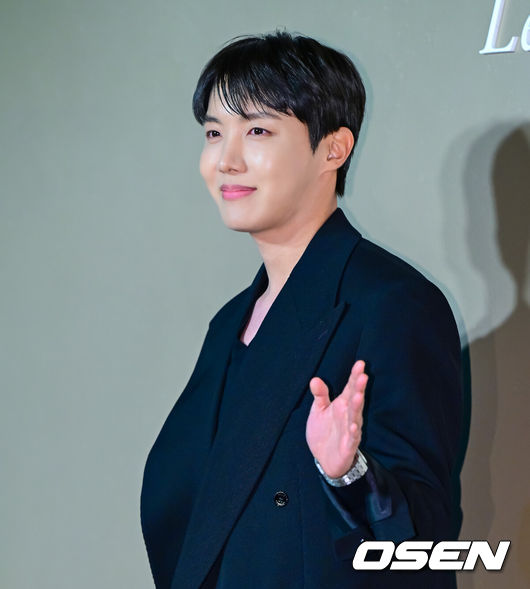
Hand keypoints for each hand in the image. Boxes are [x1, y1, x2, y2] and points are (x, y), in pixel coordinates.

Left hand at [306, 360, 367, 477]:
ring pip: (356, 416)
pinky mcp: (349, 446)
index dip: (354, 376)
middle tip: (363, 376)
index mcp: (342, 405)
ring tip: (359, 396)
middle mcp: (348, 415)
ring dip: (357, 407)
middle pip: (355, 399)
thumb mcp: (318, 411)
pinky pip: (353, 438)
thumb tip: (315, 379)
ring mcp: (350, 430)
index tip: (360, 363)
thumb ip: (320, 396)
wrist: (323, 460)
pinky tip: (354, 425)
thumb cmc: (324, 432)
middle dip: (359, 388)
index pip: (350, 388)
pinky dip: (354, 432)